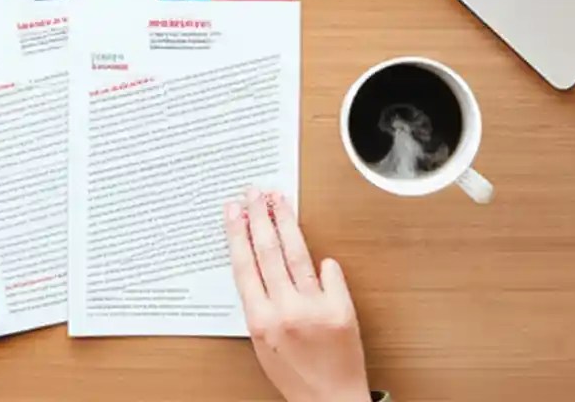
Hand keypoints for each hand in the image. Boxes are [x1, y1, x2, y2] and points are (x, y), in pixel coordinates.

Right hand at [225, 189, 371, 401]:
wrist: (330, 400)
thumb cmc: (295, 376)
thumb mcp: (262, 343)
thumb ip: (260, 306)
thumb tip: (258, 267)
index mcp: (260, 320)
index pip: (244, 265)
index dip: (237, 233)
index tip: (233, 210)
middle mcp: (285, 310)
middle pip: (268, 251)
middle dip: (259, 217)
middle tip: (254, 193)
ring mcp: (314, 308)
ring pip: (296, 254)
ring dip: (286, 222)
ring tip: (279, 201)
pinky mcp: (341, 309)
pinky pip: (330, 273)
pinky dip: (324, 263)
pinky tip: (319, 252)